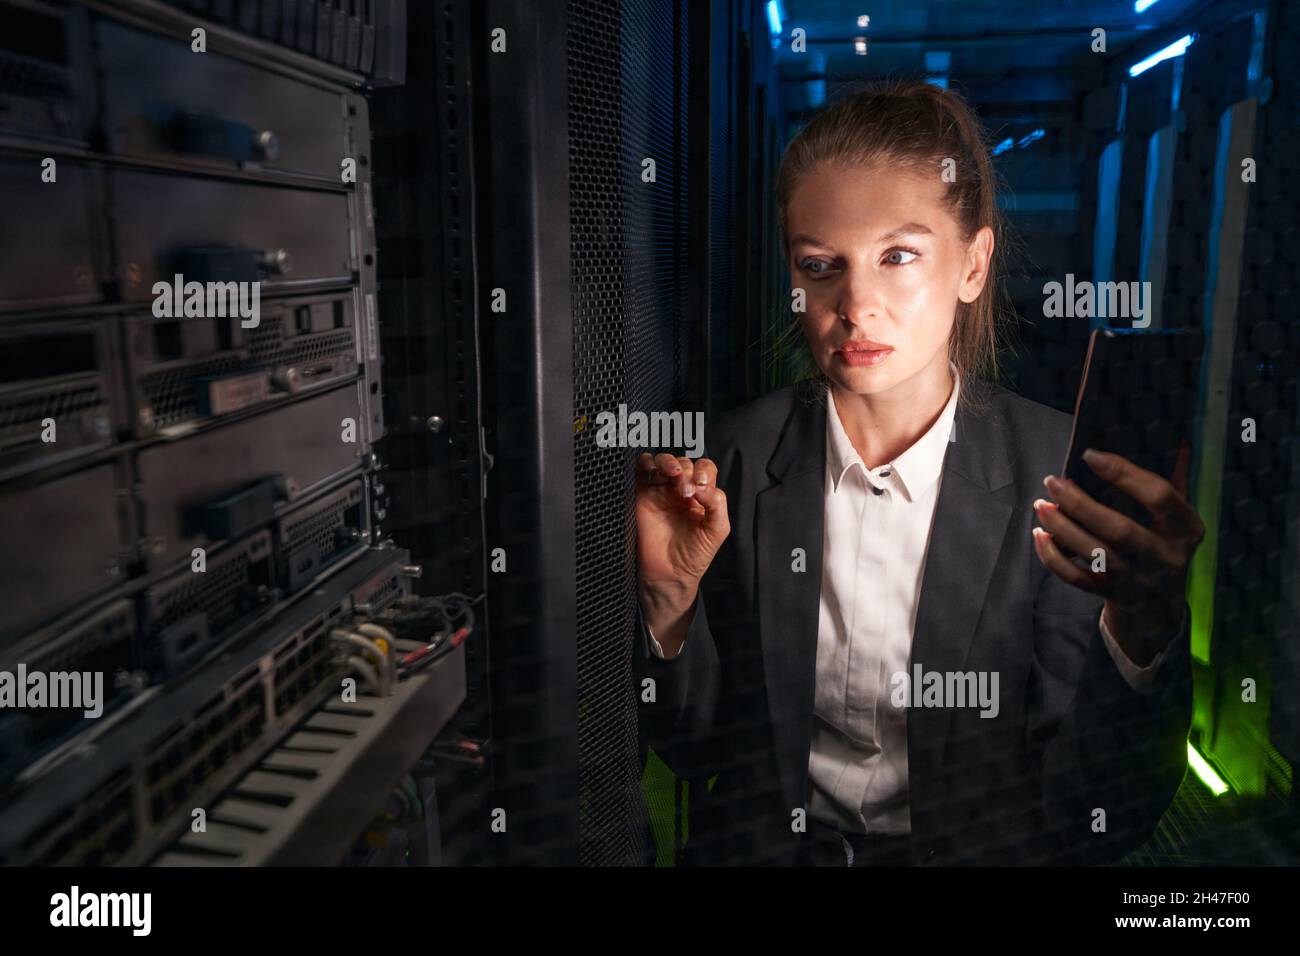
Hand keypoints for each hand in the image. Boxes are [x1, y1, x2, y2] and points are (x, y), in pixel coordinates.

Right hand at [636, 453, 729, 649]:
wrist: (669, 574)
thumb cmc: (694, 554)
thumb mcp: (717, 528)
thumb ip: (716, 503)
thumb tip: (702, 485)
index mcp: (701, 495)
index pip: (705, 469)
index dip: (703, 471)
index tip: (701, 486)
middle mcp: (681, 490)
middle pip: (685, 463)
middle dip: (687, 471)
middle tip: (686, 491)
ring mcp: (661, 491)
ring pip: (664, 462)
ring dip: (669, 462)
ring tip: (674, 475)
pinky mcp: (642, 495)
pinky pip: (641, 471)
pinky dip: (646, 463)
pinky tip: (653, 469)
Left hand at [1031, 445, 1204, 665]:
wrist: (1159, 605)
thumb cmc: (1164, 544)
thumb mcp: (1178, 516)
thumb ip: (1175, 480)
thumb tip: (1179, 439)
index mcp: (1187, 529)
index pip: (1160, 496)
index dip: (1124, 473)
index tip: (1090, 455)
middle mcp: (1166, 557)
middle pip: (1119, 529)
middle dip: (1080, 504)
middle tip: (1052, 481)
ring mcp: (1138, 580)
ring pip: (1095, 553)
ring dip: (1061, 527)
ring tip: (1041, 504)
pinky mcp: (1112, 595)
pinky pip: (1077, 579)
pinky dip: (1053, 558)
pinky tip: (1039, 535)